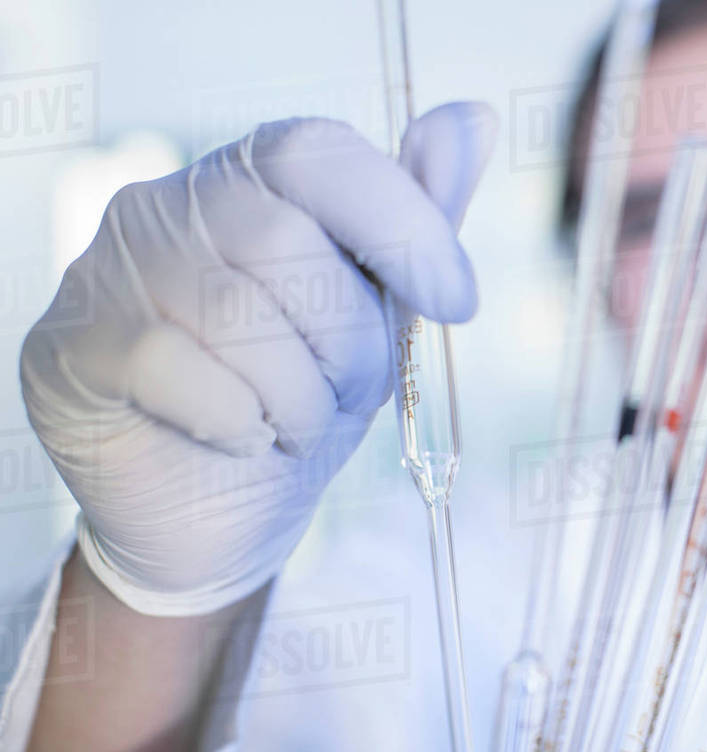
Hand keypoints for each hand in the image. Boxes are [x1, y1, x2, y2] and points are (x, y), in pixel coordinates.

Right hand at [20, 102, 497, 615]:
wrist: (221, 514)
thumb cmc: (300, 400)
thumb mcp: (379, 312)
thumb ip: (418, 222)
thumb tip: (472, 118)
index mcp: (244, 182)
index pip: (317, 152)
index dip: (401, 224)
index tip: (456, 302)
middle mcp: (163, 207)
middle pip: (282, 240)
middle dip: (346, 339)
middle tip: (338, 392)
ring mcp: (105, 274)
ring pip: (235, 313)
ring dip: (299, 396)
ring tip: (290, 424)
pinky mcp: (71, 349)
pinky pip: (175, 367)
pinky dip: (237, 424)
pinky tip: (237, 440)